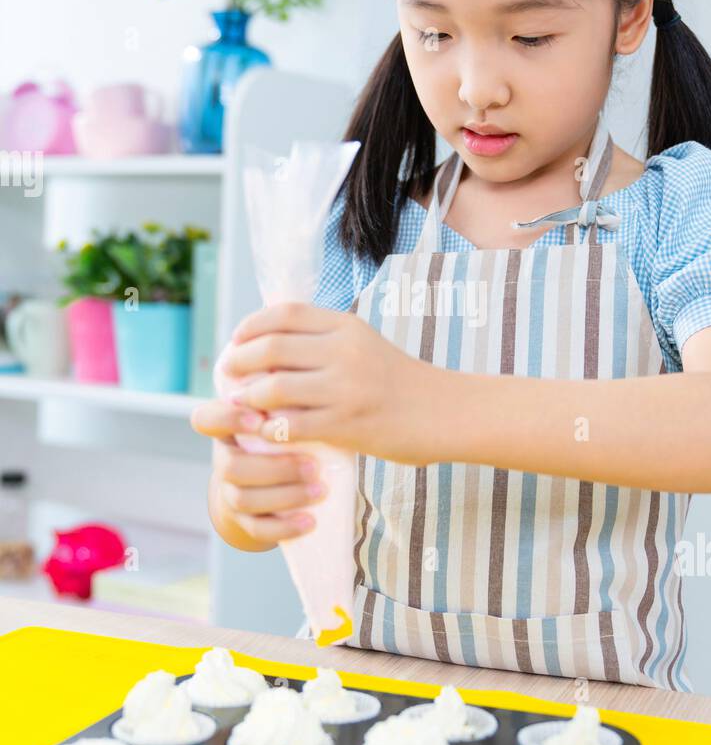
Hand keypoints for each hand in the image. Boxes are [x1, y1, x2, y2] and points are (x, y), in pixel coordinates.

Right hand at [190, 397, 327, 544]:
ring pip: (244, 498)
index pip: (206, 420)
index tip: (260, 420)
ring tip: (320, 491)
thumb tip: (313, 384)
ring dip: (285, 496)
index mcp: (227, 429)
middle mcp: (223, 459)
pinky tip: (309, 521)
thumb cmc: (284, 433)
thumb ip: (287, 401)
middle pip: (230, 467)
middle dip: (275, 468)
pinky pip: (257, 528)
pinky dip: (284, 527)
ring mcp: (230, 491)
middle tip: (314, 466)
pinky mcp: (244, 520)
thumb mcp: (280, 414)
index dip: (227, 419)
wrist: (273, 478)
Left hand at [218, 301, 434, 464]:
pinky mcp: (347, 423)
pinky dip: (269, 428)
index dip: (251, 325)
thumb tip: (272, 343)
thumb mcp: (365, 345)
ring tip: (240, 404)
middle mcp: (344, 351)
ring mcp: (345, 388)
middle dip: (239, 361)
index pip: (284, 313)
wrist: (446, 412)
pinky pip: (292, 424)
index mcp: (347, 326)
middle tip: (228, 373)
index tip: (236, 340)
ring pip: (275, 387)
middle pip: (271, 347)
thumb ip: (325, 341)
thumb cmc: (401, 382)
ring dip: (248, 397)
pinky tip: (265, 431)